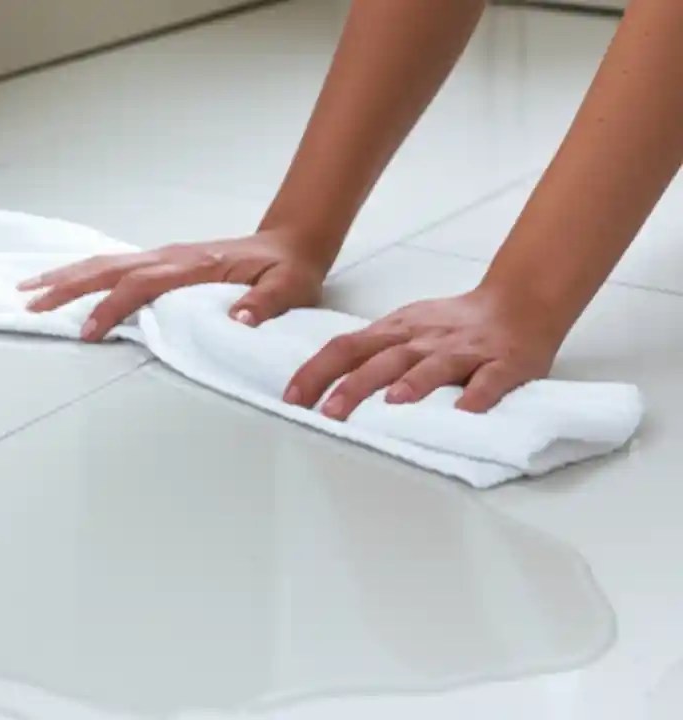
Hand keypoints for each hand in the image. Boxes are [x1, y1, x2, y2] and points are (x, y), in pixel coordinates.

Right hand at [18, 230, 330, 341]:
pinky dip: (83, 273)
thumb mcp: (289, 288)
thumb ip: (264, 303)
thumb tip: (238, 319)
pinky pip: (114, 266)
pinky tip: (63, 282)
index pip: (141, 284)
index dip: (112, 307)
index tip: (88, 332)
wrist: (292, 242)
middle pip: (108, 268)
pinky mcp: (161, 262)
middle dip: (66, 285)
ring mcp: (163, 256)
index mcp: (194, 264)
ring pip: (104, 263)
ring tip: (29, 289)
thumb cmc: (288, 269)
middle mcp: (170, 256)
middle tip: (30, 303)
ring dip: (66, 276)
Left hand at [284, 287, 565, 418]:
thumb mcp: (402, 328)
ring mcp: (463, 351)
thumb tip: (322, 381)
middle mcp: (423, 340)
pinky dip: (478, 395)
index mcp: (395, 332)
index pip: (346, 348)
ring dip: (413, 383)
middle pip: (382, 359)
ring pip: (433, 366)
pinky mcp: (502, 363)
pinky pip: (490, 380)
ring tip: (393, 403)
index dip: (317, 371)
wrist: (518, 303)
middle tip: (329, 414)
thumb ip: (369, 350)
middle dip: (353, 386)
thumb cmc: (452, 324)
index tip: (292, 397)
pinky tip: (466, 411)